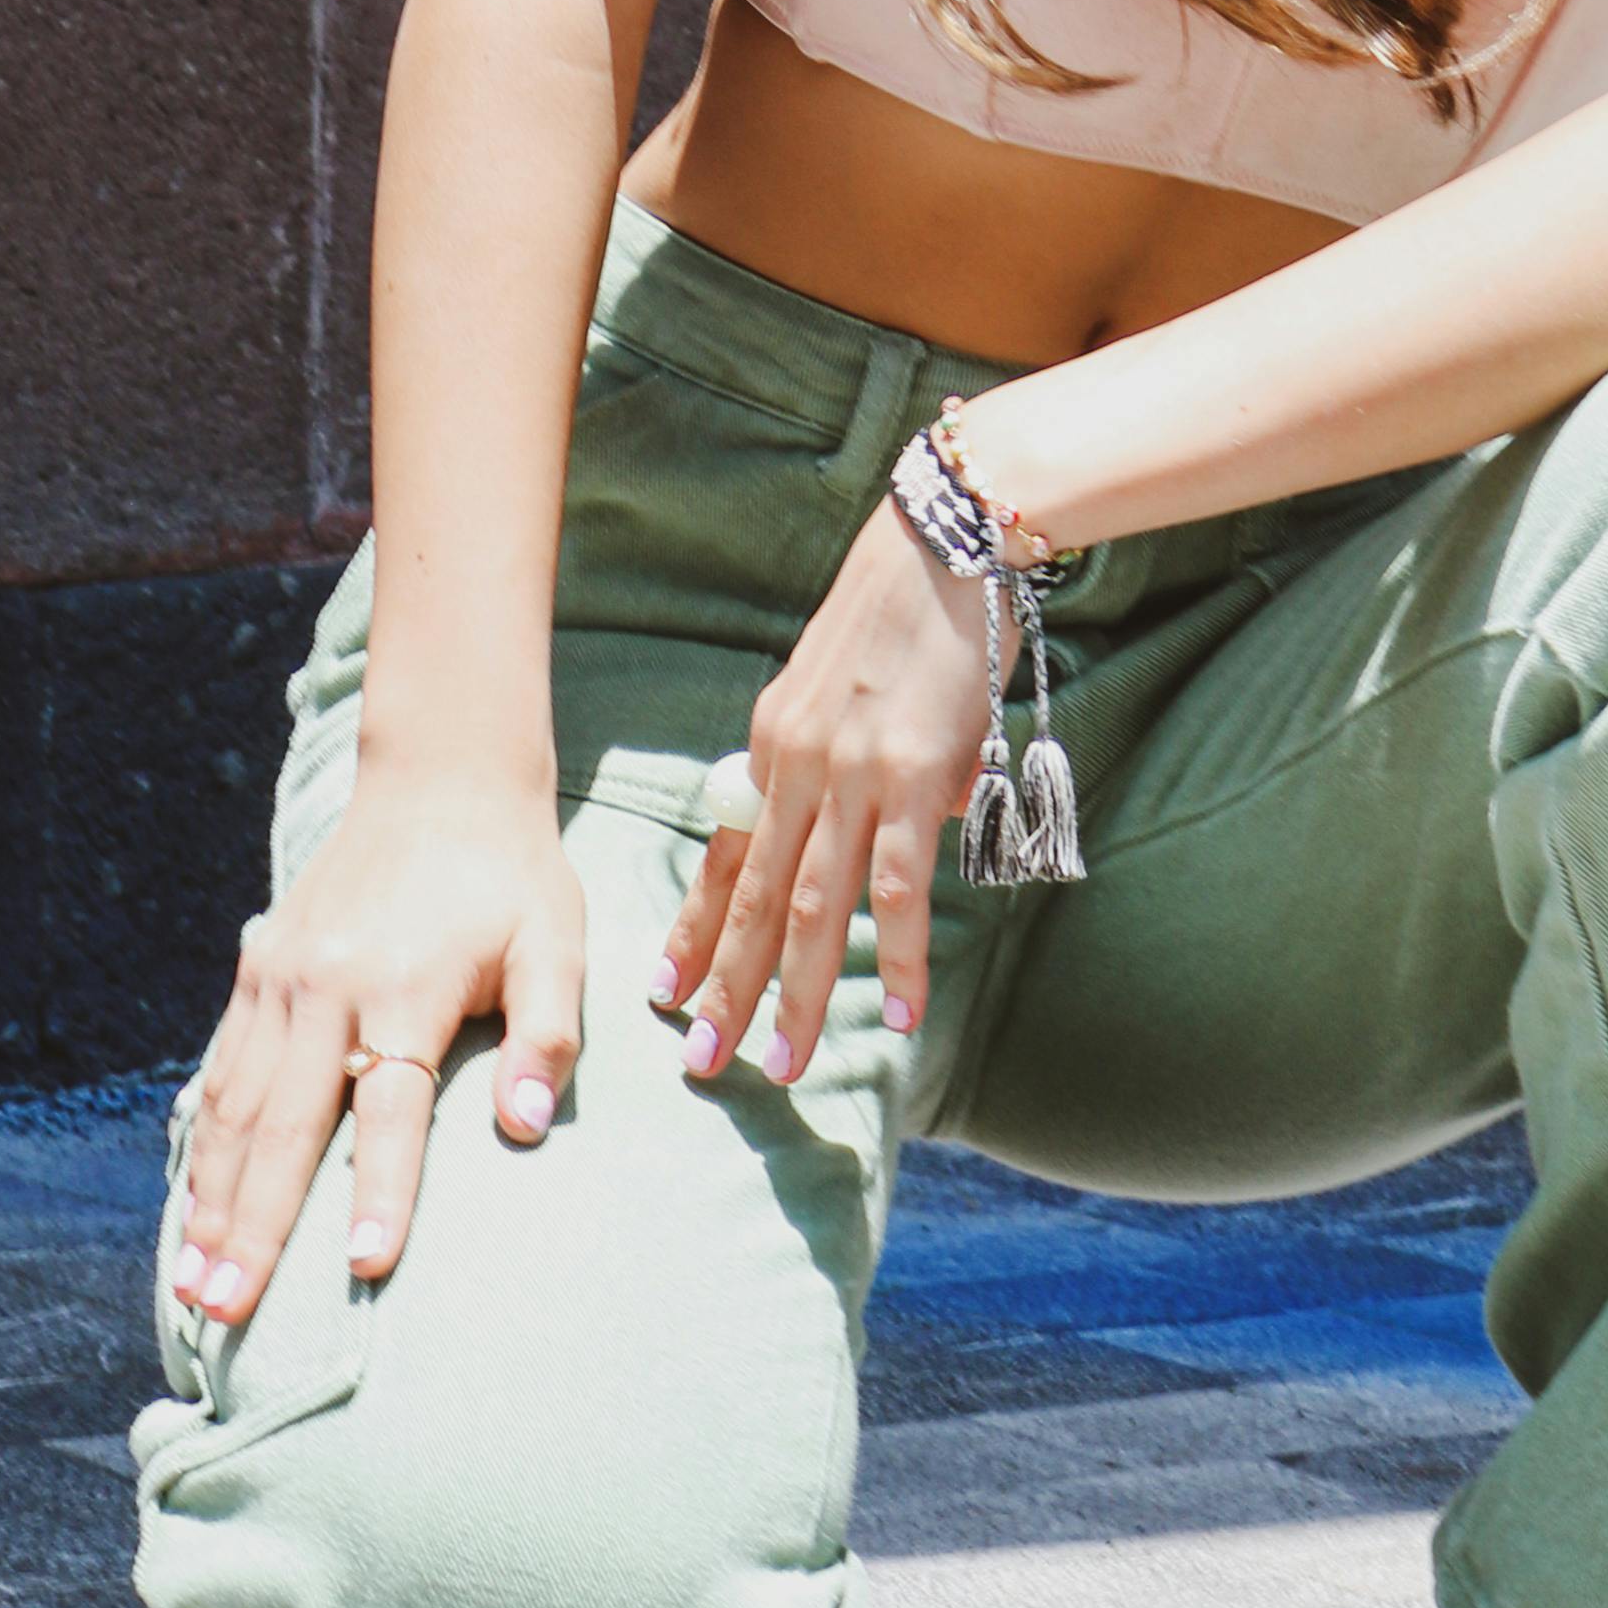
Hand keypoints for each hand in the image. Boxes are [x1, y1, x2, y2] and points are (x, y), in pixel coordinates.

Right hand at [173, 763, 583, 1323]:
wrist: (439, 776)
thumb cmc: (509, 873)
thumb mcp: (555, 939)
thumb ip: (546, 1034)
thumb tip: (527, 1126)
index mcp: (405, 984)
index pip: (393, 1110)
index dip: (383, 1191)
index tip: (366, 1268)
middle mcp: (329, 985)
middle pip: (288, 1125)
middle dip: (257, 1226)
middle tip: (230, 1311)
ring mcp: (282, 975)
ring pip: (239, 1106)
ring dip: (215, 1198)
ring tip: (199, 1283)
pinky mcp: (258, 963)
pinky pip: (222, 1066)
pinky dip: (204, 1138)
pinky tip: (193, 1200)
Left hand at [659, 501, 989, 1090]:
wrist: (939, 544)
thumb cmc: (899, 611)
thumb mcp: (830, 685)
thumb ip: (825, 757)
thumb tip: (856, 823)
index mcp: (770, 744)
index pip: (725, 857)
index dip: (694, 930)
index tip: (667, 993)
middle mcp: (795, 767)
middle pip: (752, 899)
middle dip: (725, 989)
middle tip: (702, 1063)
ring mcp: (851, 776)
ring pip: (812, 908)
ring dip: (796, 993)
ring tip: (782, 1062)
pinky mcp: (912, 778)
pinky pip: (898, 886)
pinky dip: (897, 954)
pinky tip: (897, 1011)